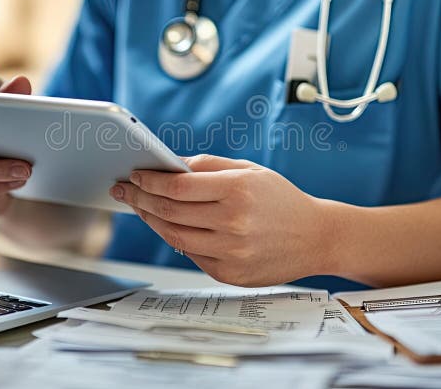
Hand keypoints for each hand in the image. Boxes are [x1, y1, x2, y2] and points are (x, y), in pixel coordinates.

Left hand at [110, 155, 328, 286]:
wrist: (316, 237)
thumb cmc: (282, 200)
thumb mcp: (251, 171)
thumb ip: (210, 166)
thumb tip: (171, 166)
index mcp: (238, 191)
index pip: (178, 187)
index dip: (150, 181)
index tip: (134, 175)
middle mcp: (233, 223)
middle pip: (170, 212)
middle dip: (140, 199)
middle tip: (124, 191)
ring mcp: (231, 252)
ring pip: (174, 236)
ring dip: (151, 220)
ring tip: (139, 207)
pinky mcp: (229, 274)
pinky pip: (190, 254)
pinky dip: (174, 238)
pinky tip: (166, 225)